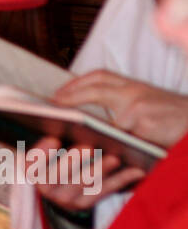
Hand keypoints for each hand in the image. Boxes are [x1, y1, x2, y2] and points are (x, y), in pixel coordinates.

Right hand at [30, 135, 144, 209]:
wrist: (61, 188)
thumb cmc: (56, 157)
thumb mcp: (48, 150)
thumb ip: (51, 136)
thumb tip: (64, 114)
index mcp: (33, 171)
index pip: (32, 163)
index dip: (42, 152)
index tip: (54, 138)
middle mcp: (47, 188)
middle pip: (59, 175)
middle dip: (73, 161)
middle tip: (87, 147)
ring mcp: (66, 199)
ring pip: (84, 183)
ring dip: (100, 170)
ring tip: (114, 157)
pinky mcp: (85, 204)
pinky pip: (104, 192)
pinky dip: (121, 180)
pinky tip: (134, 170)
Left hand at [52, 71, 187, 147]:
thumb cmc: (173, 118)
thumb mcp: (149, 104)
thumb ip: (124, 107)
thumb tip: (91, 119)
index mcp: (135, 86)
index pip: (100, 76)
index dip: (76, 83)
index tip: (58, 94)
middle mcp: (134, 92)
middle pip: (96, 86)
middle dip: (72, 94)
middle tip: (54, 103)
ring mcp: (138, 109)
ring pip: (106, 118)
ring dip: (88, 127)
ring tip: (68, 131)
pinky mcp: (144, 126)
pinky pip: (120, 138)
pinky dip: (108, 146)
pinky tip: (97, 153)